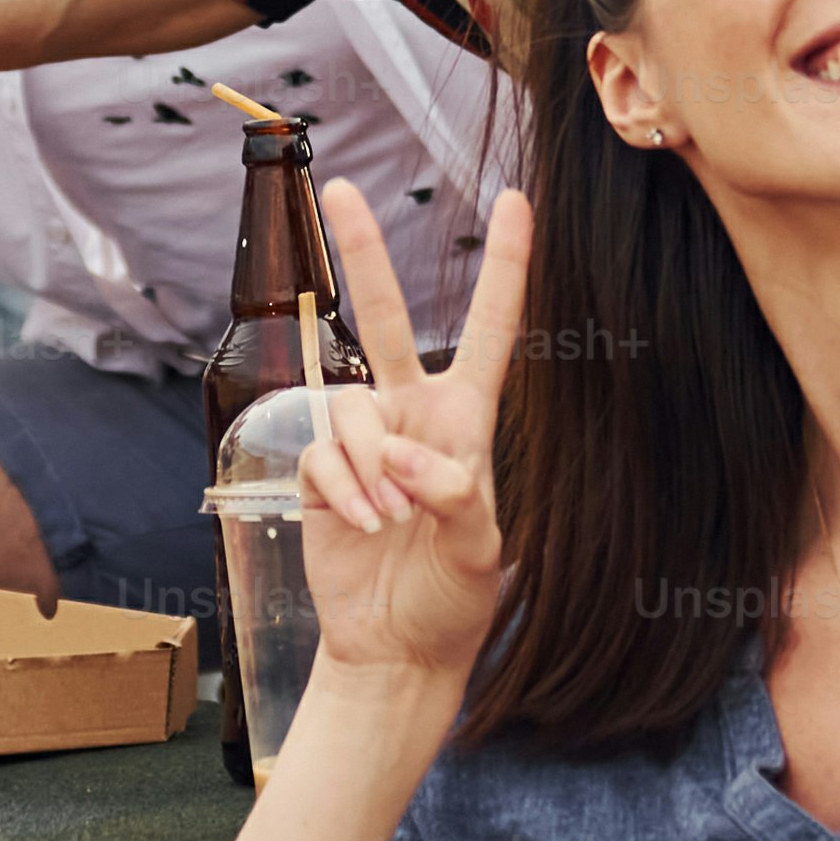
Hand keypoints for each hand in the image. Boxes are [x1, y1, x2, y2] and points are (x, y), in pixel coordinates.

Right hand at [293, 184, 527, 688]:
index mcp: (468, 420)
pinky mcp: (322, 472)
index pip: (491, 331)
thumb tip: (403, 455)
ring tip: (388, 521)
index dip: (506, 267)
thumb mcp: (480, 550)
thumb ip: (453, 494)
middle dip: (364, 256)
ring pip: (349, 409)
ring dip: (368, 467)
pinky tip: (362, 527)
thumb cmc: (453, 599)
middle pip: (388, 319)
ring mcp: (363, 442)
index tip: (517, 200)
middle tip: (341, 191)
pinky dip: (343, 490)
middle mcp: (412, 415)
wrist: (395, 648)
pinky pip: (322, 455)